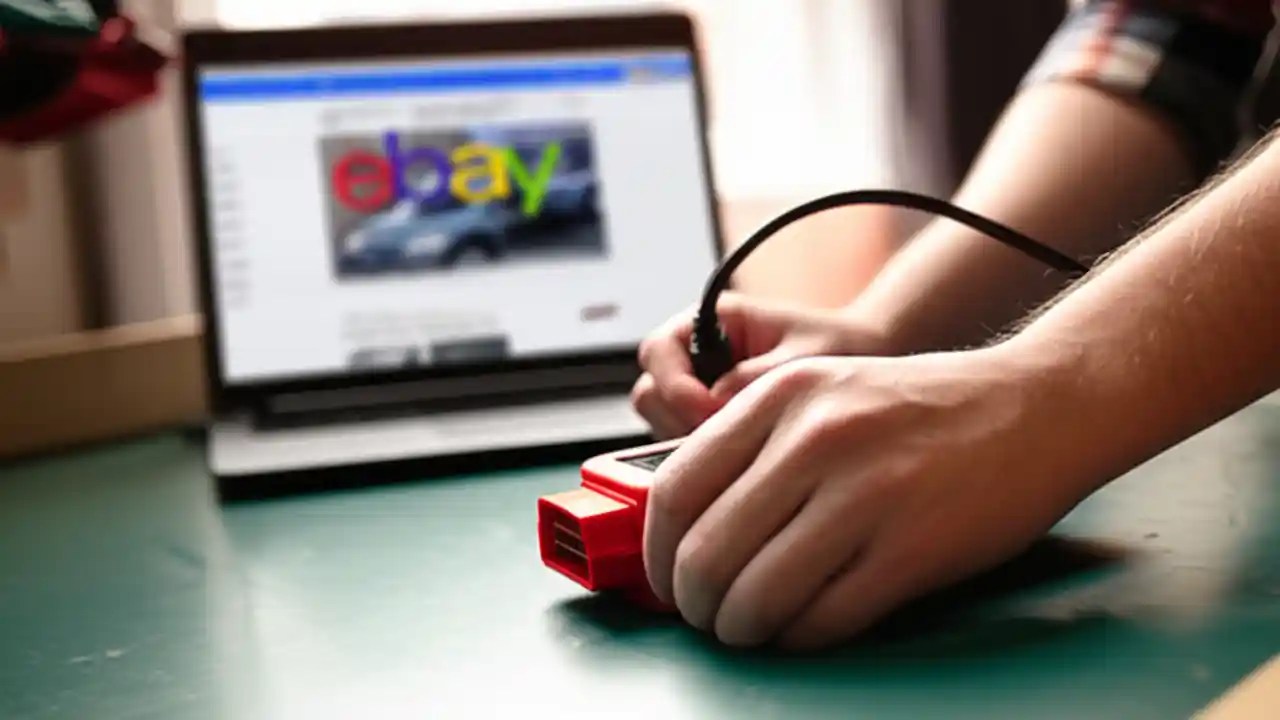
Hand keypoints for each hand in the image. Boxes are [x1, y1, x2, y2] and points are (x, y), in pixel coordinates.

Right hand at [632, 292, 893, 438]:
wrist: (865, 363)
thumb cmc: (839, 345)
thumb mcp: (802, 357)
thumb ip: (754, 378)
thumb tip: (714, 405)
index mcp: (709, 322)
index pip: (658, 351)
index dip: (676, 385)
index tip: (711, 409)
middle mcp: (695, 357)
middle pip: (651, 393)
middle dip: (682, 419)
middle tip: (730, 433)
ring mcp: (699, 393)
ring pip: (663, 425)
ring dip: (696, 440)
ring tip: (748, 442)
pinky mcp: (709, 425)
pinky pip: (689, 446)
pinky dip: (711, 455)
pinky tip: (750, 453)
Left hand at [641, 345, 1097, 649]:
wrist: (1033, 407)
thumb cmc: (919, 408)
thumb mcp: (822, 391)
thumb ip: (752, 442)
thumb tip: (682, 524)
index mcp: (781, 398)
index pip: (676, 490)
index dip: (656, 551)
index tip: (665, 578)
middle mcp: (816, 439)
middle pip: (706, 553)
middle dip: (694, 604)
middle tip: (707, 616)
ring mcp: (866, 495)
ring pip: (756, 596)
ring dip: (740, 630)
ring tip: (750, 628)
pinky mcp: (911, 550)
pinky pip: (822, 620)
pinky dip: (797, 639)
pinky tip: (802, 628)